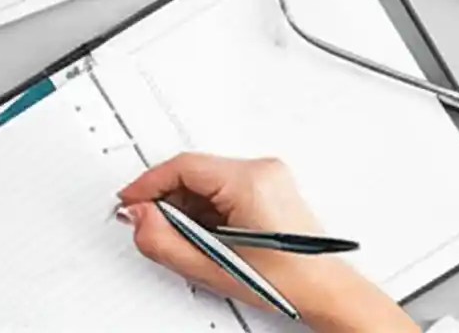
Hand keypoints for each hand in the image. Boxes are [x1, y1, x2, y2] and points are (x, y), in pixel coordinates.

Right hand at [118, 154, 417, 332]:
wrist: (327, 292)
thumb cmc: (288, 282)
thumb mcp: (212, 266)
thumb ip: (164, 241)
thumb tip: (138, 216)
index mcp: (250, 182)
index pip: (182, 166)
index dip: (148, 184)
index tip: (131, 201)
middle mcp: (262, 170)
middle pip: (192, 171)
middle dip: (168, 200)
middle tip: (155, 226)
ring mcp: (268, 176)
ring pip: (204, 181)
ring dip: (187, 207)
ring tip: (191, 240)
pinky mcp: (268, 186)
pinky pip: (220, 187)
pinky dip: (205, 209)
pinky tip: (208, 236)